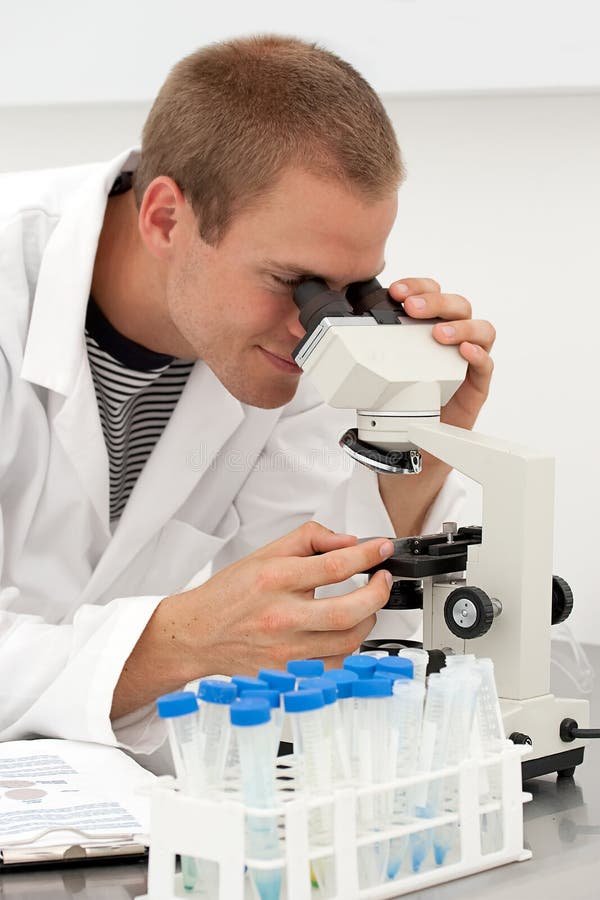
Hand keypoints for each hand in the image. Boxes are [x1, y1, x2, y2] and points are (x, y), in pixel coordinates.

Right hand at [112, 522, 393, 716]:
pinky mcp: (288, 674)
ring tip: (365, 605)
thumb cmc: (229, 595)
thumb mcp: (264, 553)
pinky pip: (334, 665)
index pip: (334, 566)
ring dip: (367, 619)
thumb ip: (308, 540)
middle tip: (382, 580)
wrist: (197, 635)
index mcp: (275, 580)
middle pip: (349, 610)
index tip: (382, 550)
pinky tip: (344, 632)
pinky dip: (348, 648)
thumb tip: (347, 542)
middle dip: (378, 593)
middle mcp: (281, 617)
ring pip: (348, 641)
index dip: (367, 556)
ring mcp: (285, 651)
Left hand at [388, 277, 494, 429]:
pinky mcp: (478, 383)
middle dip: (435, 301)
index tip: (396, 291)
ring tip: (438, 334)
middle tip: (412, 308)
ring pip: (480, 329)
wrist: (419, 434)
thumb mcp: (386, 369)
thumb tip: (344, 339)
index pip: (432, 293)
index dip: (417, 286)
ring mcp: (468, 358)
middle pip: (457, 305)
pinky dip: (477, 354)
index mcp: (432, 325)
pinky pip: (486, 364)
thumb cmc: (406, 396)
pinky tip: (464, 352)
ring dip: (460, 327)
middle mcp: (454, 337)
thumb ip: (374, 350)